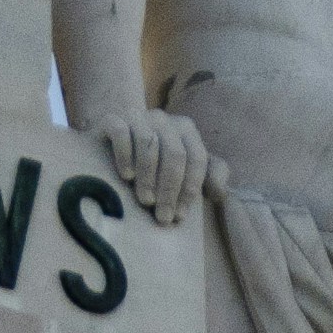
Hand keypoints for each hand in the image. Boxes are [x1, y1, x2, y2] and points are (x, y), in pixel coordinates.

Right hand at [92, 106, 212, 222]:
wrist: (113, 139)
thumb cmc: (155, 162)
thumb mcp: (186, 168)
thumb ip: (210, 176)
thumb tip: (219, 192)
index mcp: (186, 129)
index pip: (196, 158)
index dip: (190, 189)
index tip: (180, 216)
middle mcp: (164, 119)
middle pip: (174, 154)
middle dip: (170, 189)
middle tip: (162, 216)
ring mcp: (139, 116)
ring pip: (148, 144)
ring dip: (148, 177)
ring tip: (146, 201)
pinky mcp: (113, 118)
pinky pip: (122, 133)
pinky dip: (125, 156)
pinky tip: (126, 176)